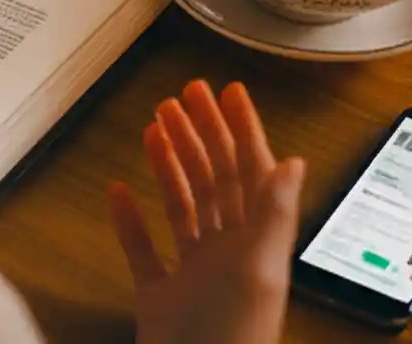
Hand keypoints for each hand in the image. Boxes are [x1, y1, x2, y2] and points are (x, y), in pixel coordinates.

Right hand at [108, 80, 305, 343]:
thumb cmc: (234, 336)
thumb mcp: (262, 269)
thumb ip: (275, 213)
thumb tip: (294, 160)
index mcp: (254, 241)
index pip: (250, 172)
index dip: (241, 129)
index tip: (228, 92)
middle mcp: (226, 251)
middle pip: (214, 179)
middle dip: (200, 133)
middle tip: (184, 95)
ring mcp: (192, 271)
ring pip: (181, 204)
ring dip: (169, 164)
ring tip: (156, 126)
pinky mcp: (159, 294)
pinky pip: (142, 248)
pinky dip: (129, 218)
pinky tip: (117, 192)